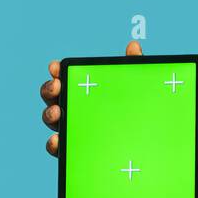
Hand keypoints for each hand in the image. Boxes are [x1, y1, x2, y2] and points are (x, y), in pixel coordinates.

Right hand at [41, 39, 142, 156]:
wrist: (148, 146)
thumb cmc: (138, 113)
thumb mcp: (138, 88)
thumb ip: (134, 68)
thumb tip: (134, 46)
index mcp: (85, 93)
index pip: (66, 80)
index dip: (57, 72)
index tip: (55, 66)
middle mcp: (76, 111)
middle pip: (53, 99)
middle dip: (49, 90)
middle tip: (56, 87)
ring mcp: (74, 131)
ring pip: (52, 122)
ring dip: (49, 114)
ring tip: (57, 112)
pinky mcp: (76, 152)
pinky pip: (59, 149)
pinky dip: (53, 144)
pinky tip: (56, 140)